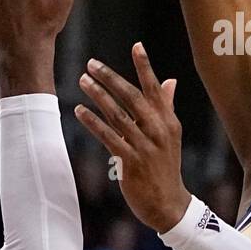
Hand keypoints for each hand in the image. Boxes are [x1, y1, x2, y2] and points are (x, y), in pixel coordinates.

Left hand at [75, 44, 190, 232]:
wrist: (168, 203)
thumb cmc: (165, 167)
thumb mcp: (170, 136)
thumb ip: (166, 107)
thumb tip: (170, 81)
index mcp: (168, 121)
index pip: (155, 89)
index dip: (145, 67)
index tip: (137, 46)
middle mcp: (158, 130)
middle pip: (132, 97)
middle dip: (110, 78)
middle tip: (92, 64)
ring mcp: (145, 146)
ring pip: (117, 114)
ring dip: (97, 96)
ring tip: (82, 82)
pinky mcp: (131, 161)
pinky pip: (108, 136)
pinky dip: (93, 122)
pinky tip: (79, 111)